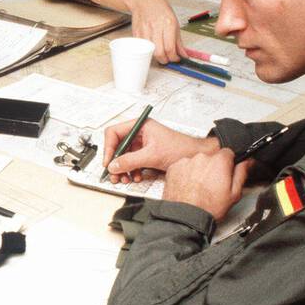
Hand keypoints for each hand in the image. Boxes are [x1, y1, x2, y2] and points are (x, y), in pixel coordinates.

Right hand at [103, 118, 218, 182]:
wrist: (195, 157)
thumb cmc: (181, 148)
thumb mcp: (152, 155)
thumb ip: (130, 161)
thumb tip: (113, 165)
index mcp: (140, 126)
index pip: (114, 133)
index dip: (109, 148)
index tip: (108, 161)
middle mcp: (139, 133)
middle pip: (117, 146)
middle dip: (115, 162)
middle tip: (113, 174)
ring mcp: (142, 144)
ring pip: (123, 156)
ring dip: (122, 169)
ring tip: (124, 178)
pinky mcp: (146, 154)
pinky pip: (132, 162)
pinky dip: (131, 171)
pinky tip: (136, 177)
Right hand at [121, 0, 187, 64]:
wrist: (144, 1)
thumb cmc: (160, 9)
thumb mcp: (174, 22)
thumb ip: (178, 40)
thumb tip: (183, 53)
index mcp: (168, 24)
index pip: (170, 48)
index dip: (174, 57)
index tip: (176, 59)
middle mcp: (156, 28)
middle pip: (159, 52)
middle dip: (165, 60)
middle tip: (168, 59)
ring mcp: (145, 31)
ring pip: (150, 52)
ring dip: (157, 57)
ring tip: (161, 54)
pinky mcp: (136, 34)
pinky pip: (143, 48)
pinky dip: (148, 51)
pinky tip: (153, 48)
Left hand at [162, 149, 250, 221]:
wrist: (185, 217)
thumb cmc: (209, 208)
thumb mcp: (234, 193)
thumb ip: (242, 173)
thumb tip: (247, 162)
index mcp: (219, 161)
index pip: (228, 152)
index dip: (228, 164)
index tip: (226, 173)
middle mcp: (202, 158)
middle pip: (211, 157)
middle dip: (213, 168)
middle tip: (213, 185)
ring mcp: (186, 162)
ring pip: (196, 162)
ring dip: (199, 171)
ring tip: (199, 188)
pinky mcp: (174, 168)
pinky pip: (183, 167)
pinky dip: (185, 174)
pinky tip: (189, 187)